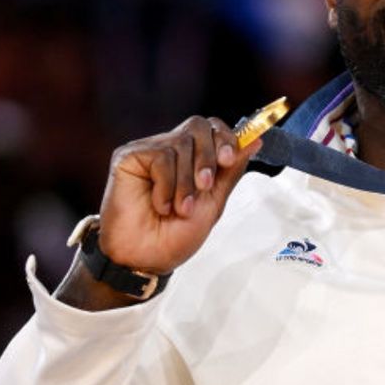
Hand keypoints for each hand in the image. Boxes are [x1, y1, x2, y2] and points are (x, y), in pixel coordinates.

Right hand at [97, 116, 258, 274]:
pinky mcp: (129, 157)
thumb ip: (231, 171)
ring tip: (180, 208)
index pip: (212, 128)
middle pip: (198, 126)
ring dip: (186, 182)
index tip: (230, 158)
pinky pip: (160, 157)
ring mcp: (149, 151)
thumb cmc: (176, 235)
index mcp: (193, 159)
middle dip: (208, 156)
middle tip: (205, 186)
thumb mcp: (214, 203)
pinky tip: (159, 204)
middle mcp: (171, 150)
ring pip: (181, 144)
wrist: (146, 258)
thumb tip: (255, 141)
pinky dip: (166, 186)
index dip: (225, 138)